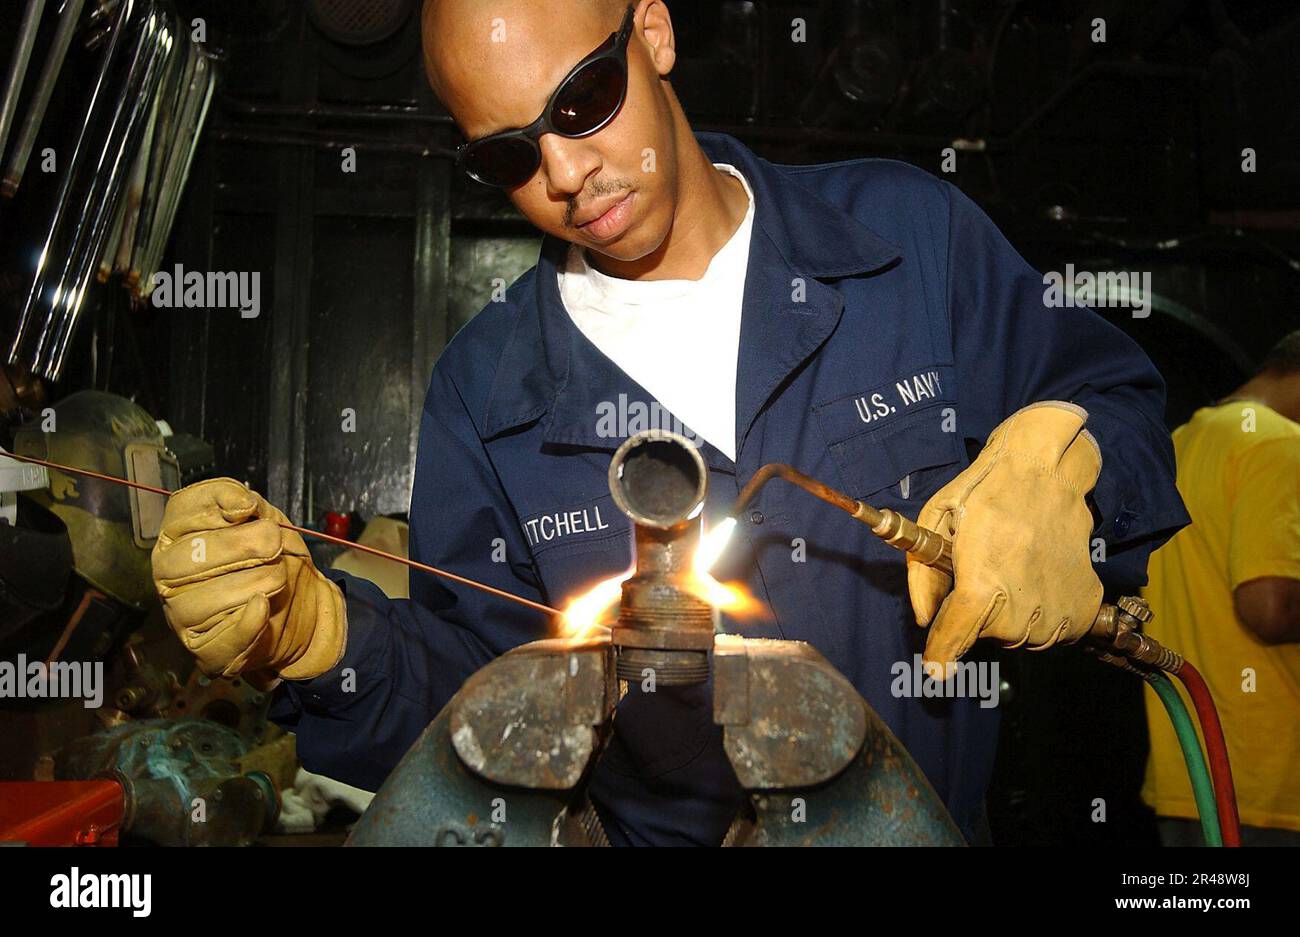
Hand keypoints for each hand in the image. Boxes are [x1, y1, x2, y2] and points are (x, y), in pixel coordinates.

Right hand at [151, 478, 345, 682]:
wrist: (301, 609)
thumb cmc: (275, 561)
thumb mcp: (269, 522)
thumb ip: (252, 507)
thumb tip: (241, 503)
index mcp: (180, 536)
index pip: (181, 509)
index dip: (216, 501)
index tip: (249, 507)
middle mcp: (170, 573)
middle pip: (190, 555)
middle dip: (241, 545)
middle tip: (274, 545)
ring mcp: (181, 613)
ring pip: (203, 599)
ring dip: (254, 582)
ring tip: (277, 578)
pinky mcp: (204, 649)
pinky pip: (223, 637)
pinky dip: (249, 622)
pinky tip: (263, 605)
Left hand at [907, 402, 1103, 676]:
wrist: (1046, 472)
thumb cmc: (984, 492)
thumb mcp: (935, 522)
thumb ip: (923, 578)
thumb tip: (925, 622)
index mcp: (983, 584)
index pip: (955, 638)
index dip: (941, 656)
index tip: (935, 673)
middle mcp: (1022, 606)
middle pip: (988, 635)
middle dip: (980, 612)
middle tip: (986, 570)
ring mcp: (1059, 609)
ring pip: (1021, 637)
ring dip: (1012, 614)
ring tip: (1015, 568)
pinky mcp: (1085, 606)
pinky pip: (1054, 631)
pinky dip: (1042, 613)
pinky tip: (1039, 577)